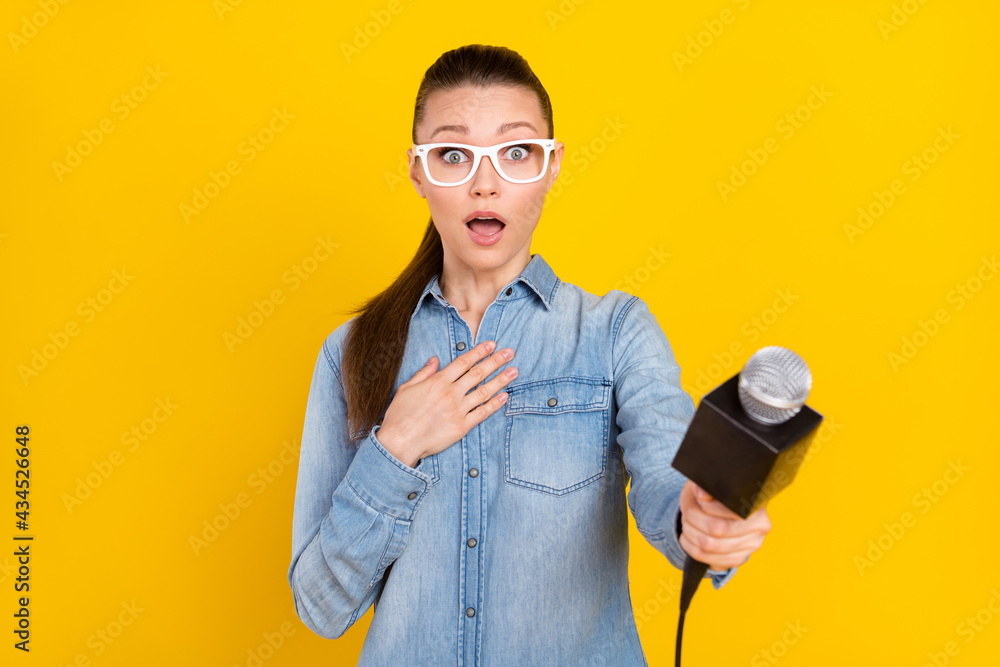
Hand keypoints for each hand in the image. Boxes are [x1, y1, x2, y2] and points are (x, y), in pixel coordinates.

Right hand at [377, 341, 516, 466]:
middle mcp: (451, 393)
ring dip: (501, 380)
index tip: (492, 344)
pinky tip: (505, 396)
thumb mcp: (407, 388)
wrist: (399, 441)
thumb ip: (423, 373)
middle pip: (478, 373)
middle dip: (496, 361)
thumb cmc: (399, 415)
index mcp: (438, 381)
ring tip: (514, 371)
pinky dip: (494, 404)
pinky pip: (482, 413)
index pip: (464, 362)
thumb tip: (435, 360)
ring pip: (484, 391)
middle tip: (510, 352)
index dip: (480, 352)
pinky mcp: (461, 426)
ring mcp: (458, 410)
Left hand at [678, 479, 771, 570]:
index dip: (708, 505)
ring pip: (710, 545)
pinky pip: (711, 560)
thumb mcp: (708, 483)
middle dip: (694, 520)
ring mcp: (751, 545)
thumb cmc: (713, 494)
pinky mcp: (739, 559)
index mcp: (757, 502)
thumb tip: (701, 494)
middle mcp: (760, 526)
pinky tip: (689, 539)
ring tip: (686, 525)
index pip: (731, 509)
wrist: (717, 511)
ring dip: (690, 535)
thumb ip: (705, 486)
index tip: (698, 499)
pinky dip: (693, 549)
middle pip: (717, 529)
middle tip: (686, 514)